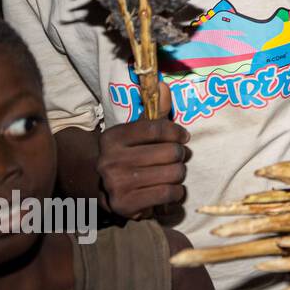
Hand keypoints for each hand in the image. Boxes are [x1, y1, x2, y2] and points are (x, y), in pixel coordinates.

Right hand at [96, 82, 189, 217]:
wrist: (106, 190)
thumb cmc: (130, 155)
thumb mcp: (138, 132)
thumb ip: (154, 110)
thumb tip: (163, 85)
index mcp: (112, 138)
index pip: (157, 128)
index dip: (176, 132)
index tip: (183, 137)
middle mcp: (110, 160)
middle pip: (170, 152)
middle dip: (179, 155)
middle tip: (175, 159)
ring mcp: (116, 184)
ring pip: (173, 173)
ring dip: (179, 174)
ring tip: (171, 174)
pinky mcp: (125, 205)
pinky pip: (169, 193)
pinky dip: (176, 192)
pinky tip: (170, 190)